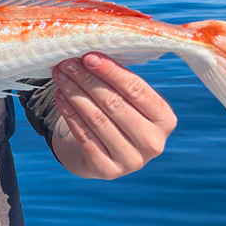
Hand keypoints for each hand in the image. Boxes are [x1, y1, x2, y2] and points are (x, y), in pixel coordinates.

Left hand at [51, 52, 176, 179]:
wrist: (110, 152)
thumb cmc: (122, 113)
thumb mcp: (131, 99)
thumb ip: (120, 80)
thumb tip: (90, 55)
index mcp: (165, 120)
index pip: (136, 89)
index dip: (111, 71)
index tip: (89, 56)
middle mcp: (153, 143)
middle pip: (114, 104)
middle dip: (88, 79)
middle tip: (68, 63)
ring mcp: (131, 160)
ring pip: (97, 119)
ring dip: (75, 93)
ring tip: (60, 76)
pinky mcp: (107, 170)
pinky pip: (84, 136)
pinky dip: (70, 113)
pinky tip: (60, 96)